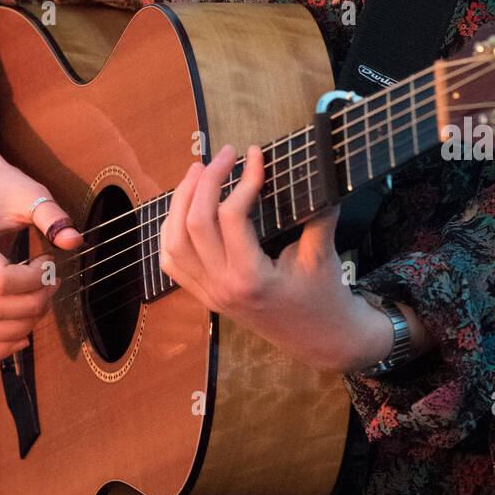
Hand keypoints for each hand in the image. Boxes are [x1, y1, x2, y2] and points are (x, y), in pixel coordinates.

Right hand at [0, 147, 83, 361]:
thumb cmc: (4, 190)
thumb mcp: (31, 192)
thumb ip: (52, 216)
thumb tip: (75, 241)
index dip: (32, 280)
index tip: (50, 262)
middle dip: (31, 305)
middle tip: (53, 283)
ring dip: (17, 328)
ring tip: (40, 304)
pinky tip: (24, 335)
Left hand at [158, 143, 399, 370]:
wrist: (319, 341)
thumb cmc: (324, 296)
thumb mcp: (323, 254)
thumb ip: (318, 212)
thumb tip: (319, 168)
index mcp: (251, 278)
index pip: (232, 217)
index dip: (243, 179)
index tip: (256, 154)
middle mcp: (221, 286)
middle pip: (194, 223)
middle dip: (205, 181)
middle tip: (226, 154)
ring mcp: (208, 293)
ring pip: (174, 241)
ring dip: (181, 201)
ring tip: (198, 171)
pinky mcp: (205, 296)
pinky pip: (171, 262)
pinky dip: (170, 231)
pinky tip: (184, 207)